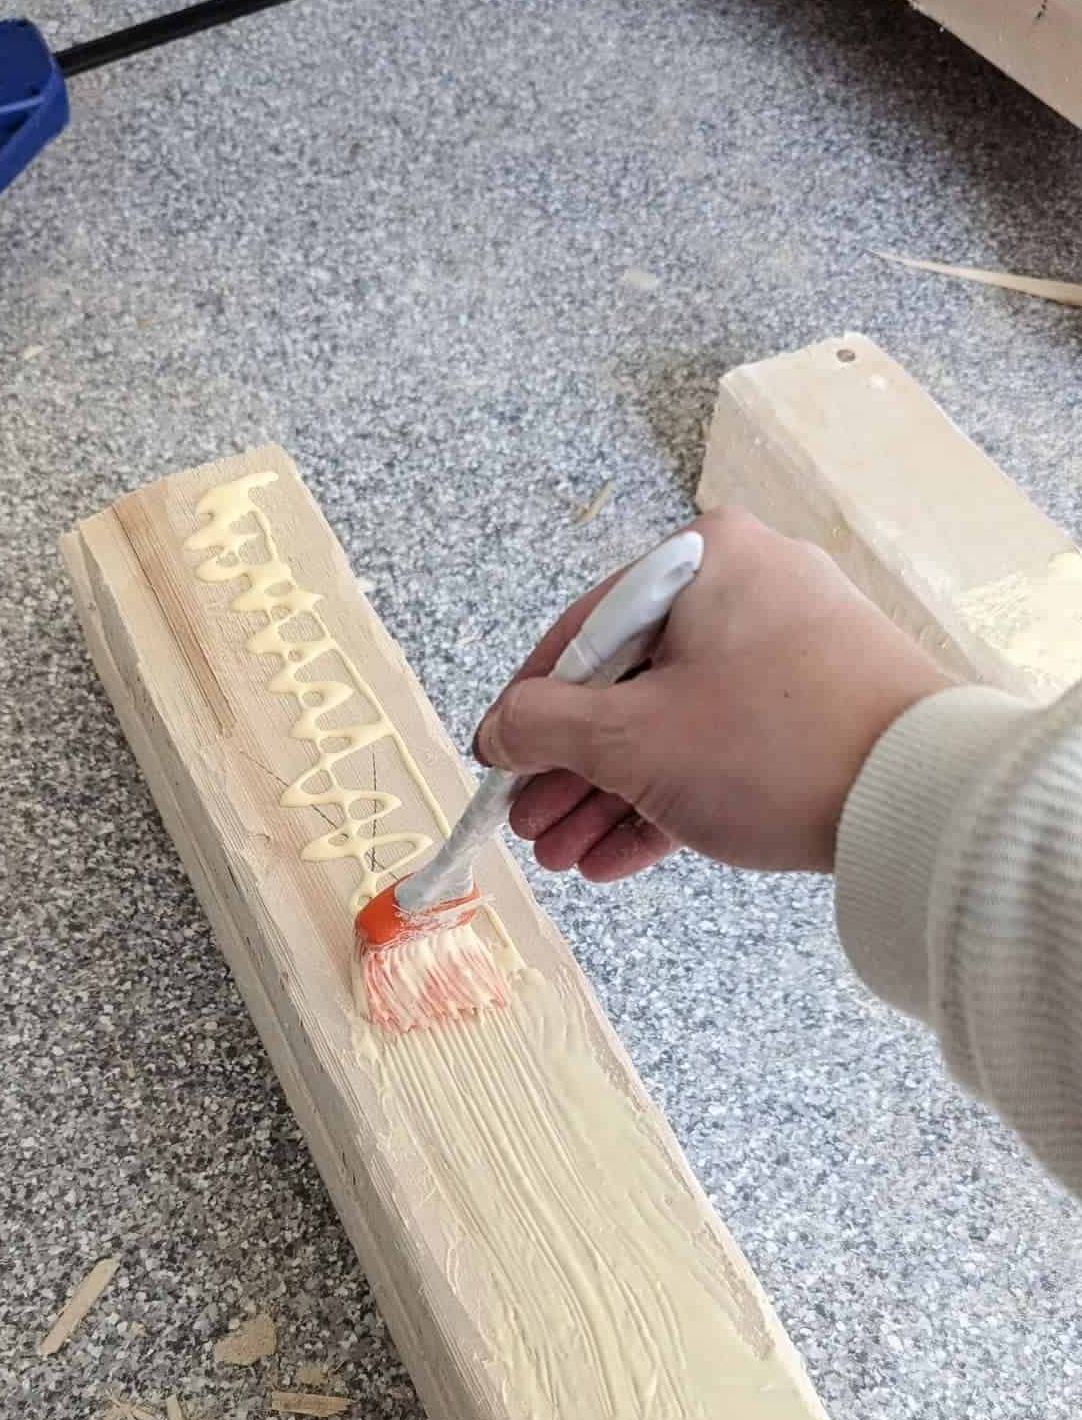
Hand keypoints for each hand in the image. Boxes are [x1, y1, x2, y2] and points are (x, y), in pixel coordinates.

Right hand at [475, 507, 950, 877]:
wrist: (924, 796)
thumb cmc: (775, 745)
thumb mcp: (634, 740)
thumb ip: (547, 729)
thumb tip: (495, 730)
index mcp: (701, 560)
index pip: (581, 632)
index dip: (527, 710)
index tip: (497, 765)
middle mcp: (748, 585)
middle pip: (627, 682)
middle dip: (571, 772)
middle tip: (532, 829)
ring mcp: (789, 644)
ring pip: (674, 720)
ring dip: (613, 795)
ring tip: (567, 859)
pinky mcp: (819, 701)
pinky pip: (724, 741)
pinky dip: (672, 795)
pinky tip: (618, 857)